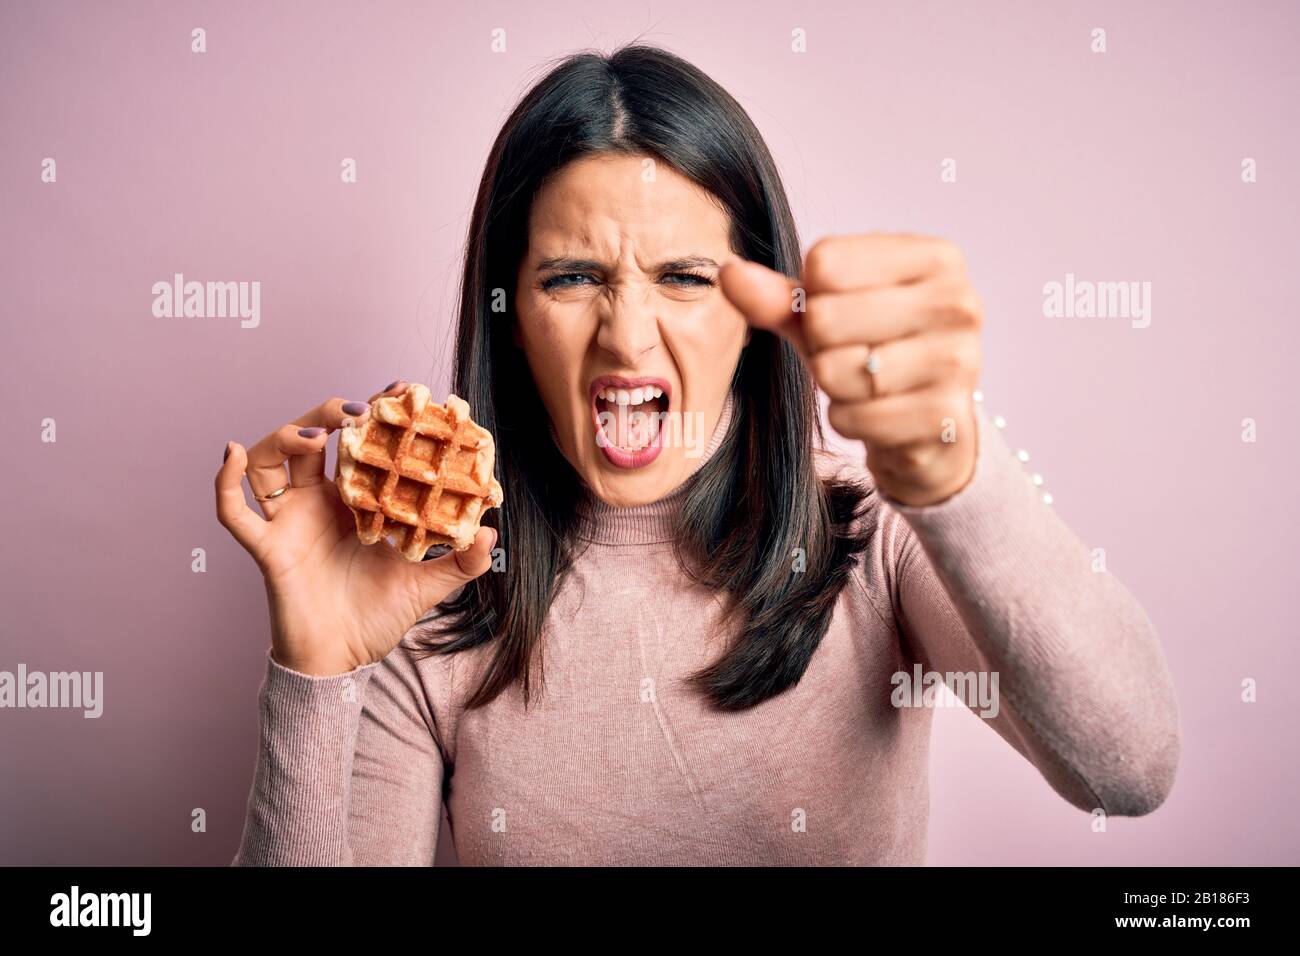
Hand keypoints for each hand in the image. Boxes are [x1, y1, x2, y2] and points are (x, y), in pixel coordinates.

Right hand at [214, 381, 496, 675]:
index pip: (359, 443)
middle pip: (310, 438)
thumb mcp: (429, 585)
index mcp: (355, 502)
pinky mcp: (268, 547)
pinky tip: (231, 453)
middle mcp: (318, 503)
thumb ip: (461, 560)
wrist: (344, 661)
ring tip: (315, 435)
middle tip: (359, 412)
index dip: (374, 414)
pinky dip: (225, 482)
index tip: (399, 391)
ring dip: (284, 437)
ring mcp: (289, 521)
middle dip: (329, 414)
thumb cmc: (378, 618)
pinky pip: (233, 511)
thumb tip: (491, 530)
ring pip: (269, 461)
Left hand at [719, 233, 983, 506]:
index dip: (812, 297)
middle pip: (826, 318)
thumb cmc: (875, 351)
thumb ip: (778, 295)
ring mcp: (959, 362)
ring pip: (838, 371)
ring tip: (863, 385)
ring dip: (833, 386)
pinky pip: (854, 417)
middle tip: (851, 355)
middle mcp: (958, 303)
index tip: (842, 311)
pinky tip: (872, 415)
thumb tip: (729, 274)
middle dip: (820, 346)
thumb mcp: (826, 314)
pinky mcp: (945, 417)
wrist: (929, 425)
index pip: (824, 263)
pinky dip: (847, 420)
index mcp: (936, 259)